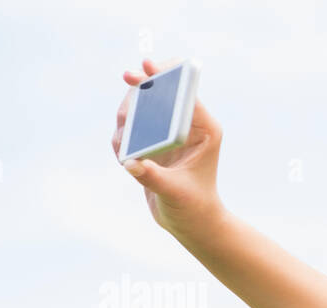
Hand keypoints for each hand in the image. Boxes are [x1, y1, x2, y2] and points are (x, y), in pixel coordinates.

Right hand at [111, 58, 224, 237]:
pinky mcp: (152, 140)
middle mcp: (188, 125)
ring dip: (126, 119)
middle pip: (159, 91)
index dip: (165, 75)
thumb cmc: (193, 207)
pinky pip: (130, 127)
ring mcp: (168, 131)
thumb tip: (131, 163)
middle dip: (138, 91)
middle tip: (125, 85)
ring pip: (140, 107)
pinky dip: (121, 137)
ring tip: (124, 141)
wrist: (191, 222)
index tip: (146, 66)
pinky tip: (125, 157)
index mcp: (204, 129)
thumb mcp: (174, 192)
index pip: (185, 92)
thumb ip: (153, 176)